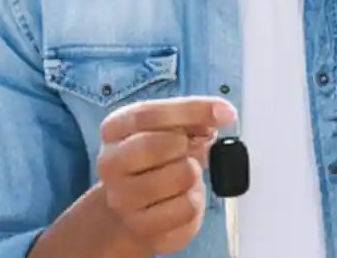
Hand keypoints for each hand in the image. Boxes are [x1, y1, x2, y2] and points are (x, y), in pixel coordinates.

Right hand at [96, 96, 237, 254]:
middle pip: (162, 145)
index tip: (226, 113)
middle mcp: (110, 164)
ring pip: (182, 176)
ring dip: (193, 174)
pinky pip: (188, 208)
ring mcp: (122, 199)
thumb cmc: (157, 159)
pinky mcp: (142, 227)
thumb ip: (193, 116)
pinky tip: (181, 198)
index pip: (149, 115)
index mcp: (115, 129)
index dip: (192, 110)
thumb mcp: (170, 127)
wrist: (134, 205)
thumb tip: (221, 114)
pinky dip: (196, 200)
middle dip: (186, 146)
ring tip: (181, 176)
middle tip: (186, 151)